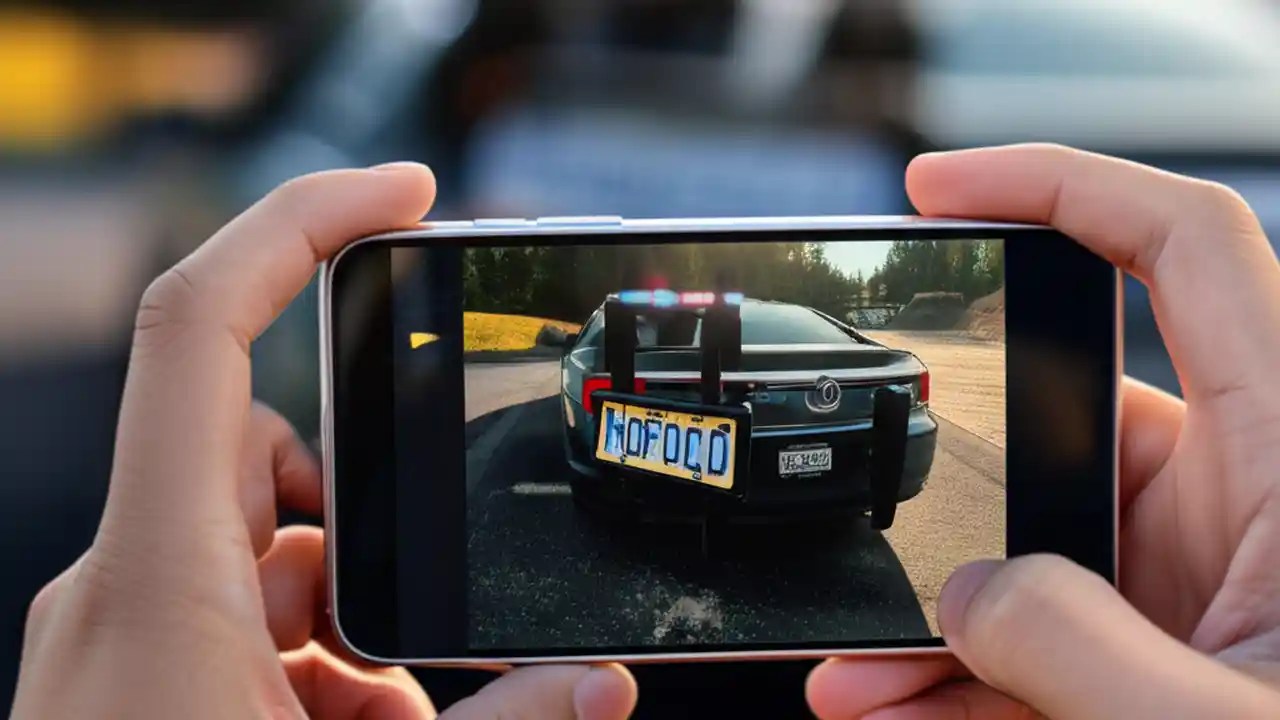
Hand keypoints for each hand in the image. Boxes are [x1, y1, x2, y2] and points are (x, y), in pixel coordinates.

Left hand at [11, 164, 637, 718]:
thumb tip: (602, 686)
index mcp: (160, 578)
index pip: (204, 325)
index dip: (300, 222)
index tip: (401, 190)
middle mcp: (125, 584)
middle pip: (273, 461)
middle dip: (378, 526)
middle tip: (427, 636)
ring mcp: (123, 632)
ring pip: (268, 551)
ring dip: (354, 616)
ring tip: (397, 719)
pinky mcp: (134, 676)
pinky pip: (241, 614)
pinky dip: (316, 657)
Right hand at [807, 144, 1279, 717]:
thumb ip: (1080, 654)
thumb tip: (972, 597)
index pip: (1184, 250)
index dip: (1060, 183)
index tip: (939, 184)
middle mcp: (1249, 498)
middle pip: (1072, 412)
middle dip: (955, 468)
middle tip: (873, 518)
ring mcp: (1201, 579)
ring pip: (1042, 542)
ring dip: (946, 603)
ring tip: (866, 670)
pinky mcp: (1164, 648)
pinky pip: (1044, 628)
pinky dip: (964, 666)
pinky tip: (899, 704)